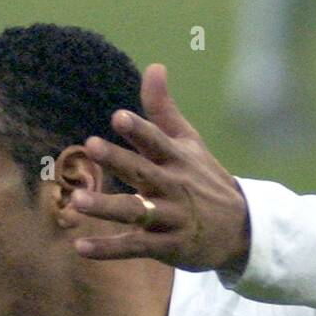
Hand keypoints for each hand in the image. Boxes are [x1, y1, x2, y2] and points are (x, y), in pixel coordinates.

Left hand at [71, 63, 249, 275]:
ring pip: (136, 212)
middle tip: (91, 145)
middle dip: (118, 160)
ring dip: (106, 207)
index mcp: (177, 160)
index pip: (157, 142)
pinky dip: (108, 248)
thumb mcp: (189, 144)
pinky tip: (80, 246)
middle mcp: (174, 187)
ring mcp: (171, 219)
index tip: (118, 117)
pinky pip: (135, 247)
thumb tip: (153, 66)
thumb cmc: (205, 181)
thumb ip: (164, 110)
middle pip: (143, 172)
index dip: (139, 130)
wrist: (239, 231)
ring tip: (76, 202)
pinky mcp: (168, 247)